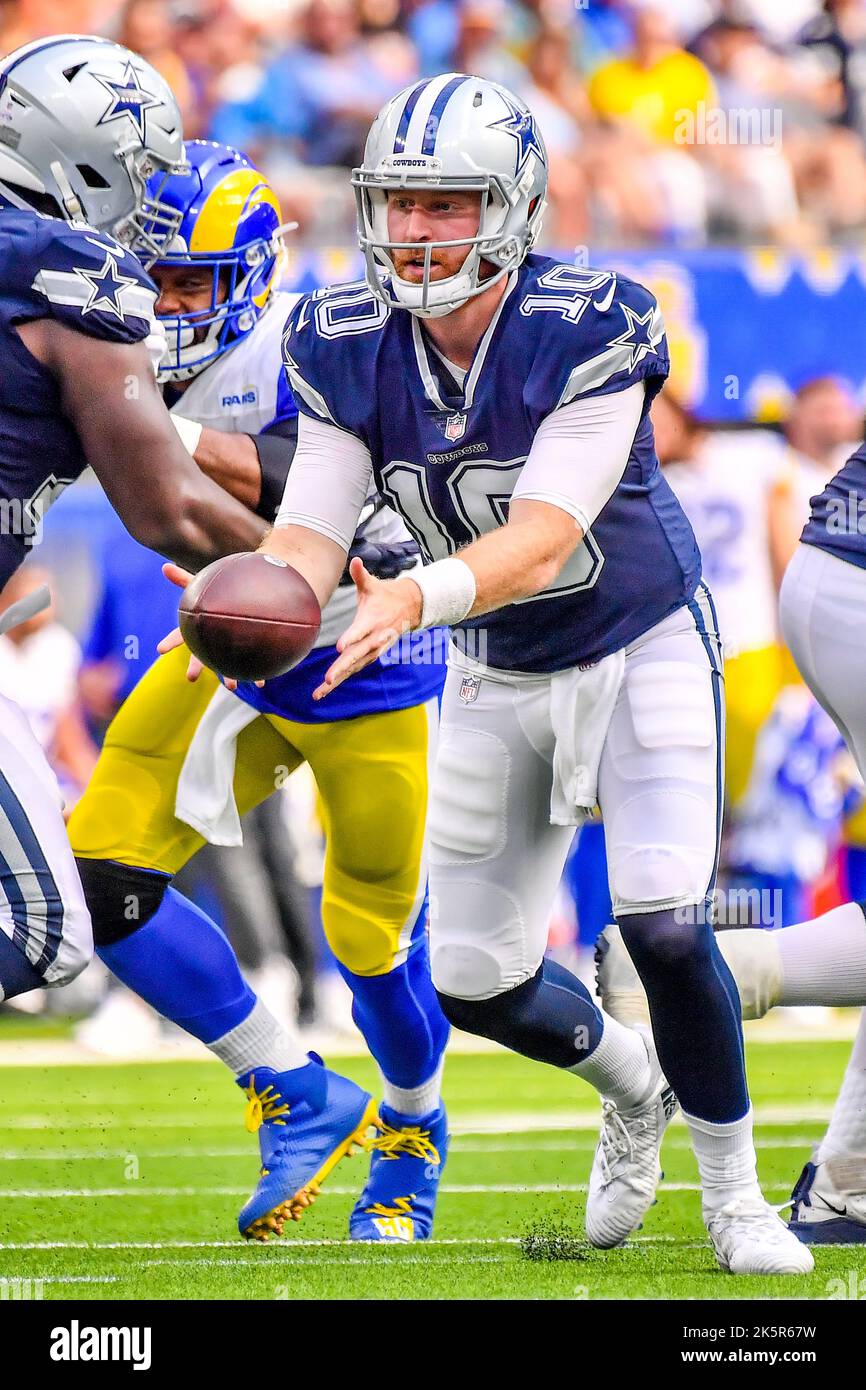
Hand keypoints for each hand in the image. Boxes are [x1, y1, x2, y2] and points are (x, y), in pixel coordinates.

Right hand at [156, 562, 260, 690]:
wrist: (241, 600)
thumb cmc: (216, 593)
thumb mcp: (200, 584)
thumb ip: (183, 578)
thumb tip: (164, 565)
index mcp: (197, 628)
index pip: (179, 635)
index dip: (170, 642)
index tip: (160, 650)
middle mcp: (208, 642)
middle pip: (200, 656)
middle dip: (196, 666)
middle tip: (190, 677)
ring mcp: (225, 649)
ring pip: (225, 665)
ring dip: (227, 676)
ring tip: (232, 686)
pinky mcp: (243, 653)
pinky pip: (249, 665)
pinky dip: (256, 674)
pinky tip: (261, 683)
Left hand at [313, 557, 421, 699]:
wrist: (409, 609)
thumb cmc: (384, 595)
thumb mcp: (373, 585)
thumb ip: (361, 575)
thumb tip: (356, 561)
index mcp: (372, 621)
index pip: (360, 632)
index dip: (351, 639)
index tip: (340, 648)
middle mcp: (373, 639)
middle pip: (356, 656)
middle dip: (342, 668)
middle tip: (327, 679)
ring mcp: (373, 650)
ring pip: (354, 667)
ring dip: (338, 680)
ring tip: (319, 692)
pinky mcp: (370, 656)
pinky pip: (354, 670)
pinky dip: (340, 680)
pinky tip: (325, 690)